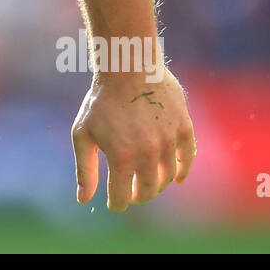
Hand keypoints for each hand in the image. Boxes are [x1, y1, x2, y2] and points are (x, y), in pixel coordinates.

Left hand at [71, 65, 195, 211]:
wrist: (127, 65)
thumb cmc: (101, 100)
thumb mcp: (82, 134)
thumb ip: (85, 170)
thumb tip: (84, 200)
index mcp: (121, 156)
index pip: (122, 196)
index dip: (117, 204)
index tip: (114, 203)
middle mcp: (148, 152)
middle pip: (147, 190)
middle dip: (138, 196)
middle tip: (132, 194)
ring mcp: (169, 141)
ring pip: (167, 177)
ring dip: (157, 184)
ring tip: (147, 182)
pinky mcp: (184, 128)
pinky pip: (187, 158)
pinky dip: (182, 171)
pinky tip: (176, 177)